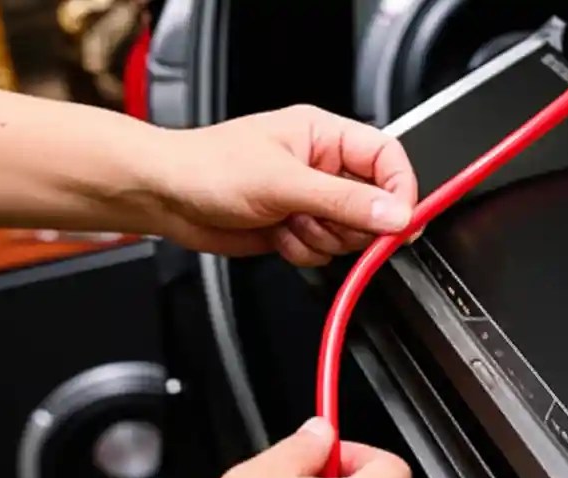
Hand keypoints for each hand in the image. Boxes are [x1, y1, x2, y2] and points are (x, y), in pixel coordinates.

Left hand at [151, 105, 419, 265]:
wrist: (166, 197)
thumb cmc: (208, 168)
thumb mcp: (284, 183)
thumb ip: (344, 201)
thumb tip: (394, 214)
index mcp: (326, 136)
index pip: (388, 159)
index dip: (400, 191)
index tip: (400, 221)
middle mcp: (323, 166)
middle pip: (375, 204)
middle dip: (351, 223)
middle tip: (323, 220)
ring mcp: (310, 200)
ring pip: (350, 234)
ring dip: (322, 239)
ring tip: (289, 223)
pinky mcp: (296, 228)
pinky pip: (325, 251)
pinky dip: (304, 251)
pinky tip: (278, 235)